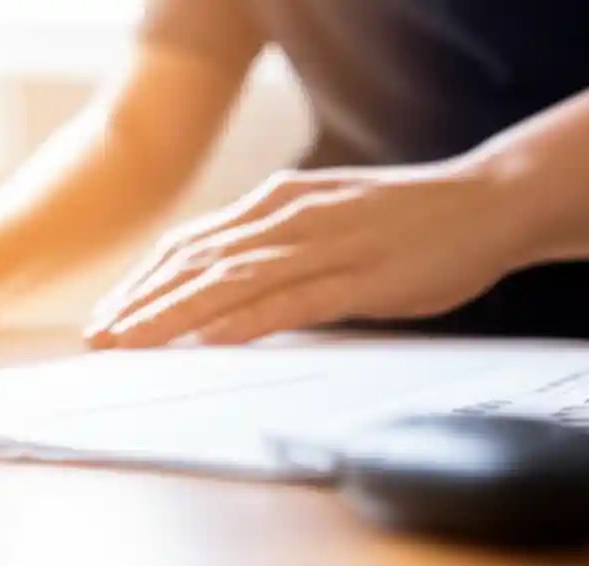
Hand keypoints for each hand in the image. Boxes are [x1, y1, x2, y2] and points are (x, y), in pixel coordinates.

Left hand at [84, 160, 531, 347]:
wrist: (490, 200)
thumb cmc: (408, 222)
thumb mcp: (326, 225)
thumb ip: (277, 251)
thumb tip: (231, 291)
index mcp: (276, 204)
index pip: (191, 244)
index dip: (144, 281)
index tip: (110, 314)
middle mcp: (287, 217)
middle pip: (195, 262)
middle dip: (141, 302)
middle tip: (98, 338)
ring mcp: (321, 243)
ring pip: (228, 281)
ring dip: (171, 314)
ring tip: (129, 343)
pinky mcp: (358, 275)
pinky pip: (290, 300)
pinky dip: (244, 320)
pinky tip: (209, 339)